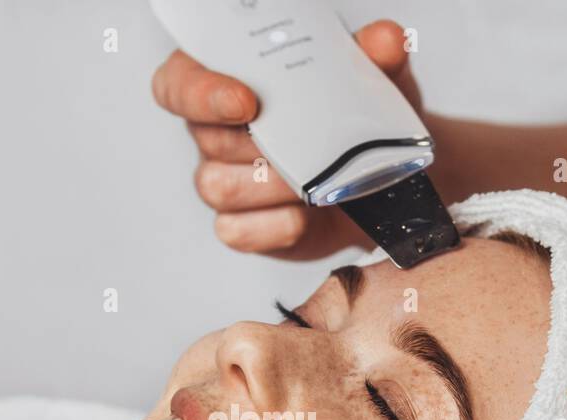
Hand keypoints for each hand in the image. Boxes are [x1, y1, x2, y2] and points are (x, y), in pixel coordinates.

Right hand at [150, 20, 421, 259]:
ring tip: (314, 183)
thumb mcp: (371, 78)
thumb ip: (375, 54)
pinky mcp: (241, 225)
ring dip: (268, 186)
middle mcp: (215, 131)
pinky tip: (303, 216)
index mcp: (227, 79)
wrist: (380, 178)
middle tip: (307, 146)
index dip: (199, 93)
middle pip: (205, 138)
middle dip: (257, 145)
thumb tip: (386, 41)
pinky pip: (237, 231)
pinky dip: (274, 226)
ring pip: (218, 186)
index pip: (180, 82)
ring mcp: (224, 179)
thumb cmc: (358, 118)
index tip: (244, 102)